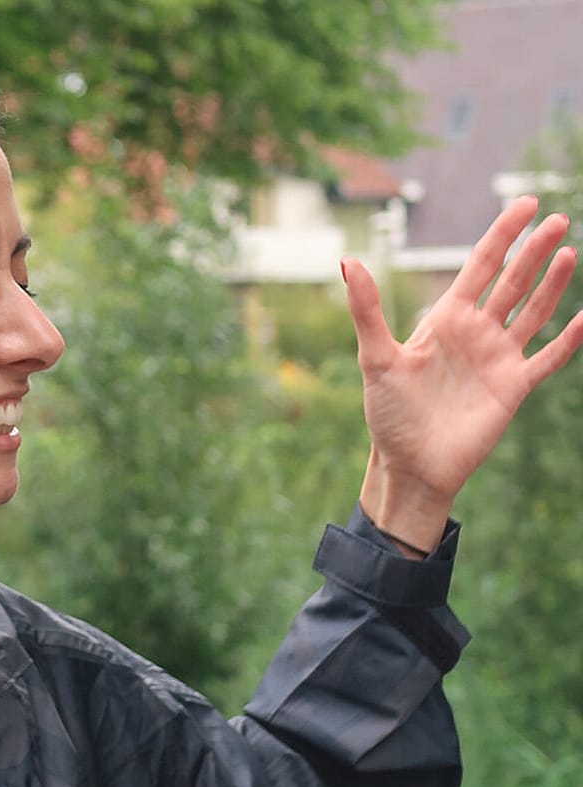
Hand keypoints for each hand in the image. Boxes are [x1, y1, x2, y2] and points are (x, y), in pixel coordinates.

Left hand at [344, 195, 582, 553]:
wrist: (409, 463)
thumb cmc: (388, 412)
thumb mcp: (374, 357)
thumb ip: (365, 310)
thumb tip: (346, 261)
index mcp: (445, 318)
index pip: (480, 265)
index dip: (503, 233)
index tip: (527, 203)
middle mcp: (475, 332)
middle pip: (512, 281)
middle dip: (534, 250)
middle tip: (559, 218)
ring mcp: (498, 358)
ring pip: (534, 311)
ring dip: (553, 284)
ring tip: (570, 252)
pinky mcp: (514, 387)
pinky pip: (548, 358)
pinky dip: (570, 339)